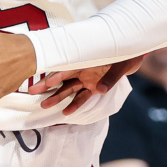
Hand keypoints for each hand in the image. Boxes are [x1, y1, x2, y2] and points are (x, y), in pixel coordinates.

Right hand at [28, 55, 144, 114]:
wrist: (133, 54)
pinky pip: (83, 97)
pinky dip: (75, 104)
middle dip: (47, 85)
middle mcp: (83, 69)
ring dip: (57, 97)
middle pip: (62, 78)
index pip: (67, 67)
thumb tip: (99, 90)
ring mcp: (88, 79)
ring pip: (69, 89)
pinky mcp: (94, 87)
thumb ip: (110, 77)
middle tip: (32, 92)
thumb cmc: (125, 54)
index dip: (55, 75)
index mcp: (86, 59)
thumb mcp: (121, 63)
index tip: (44, 82)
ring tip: (45, 106)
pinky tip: (66, 112)